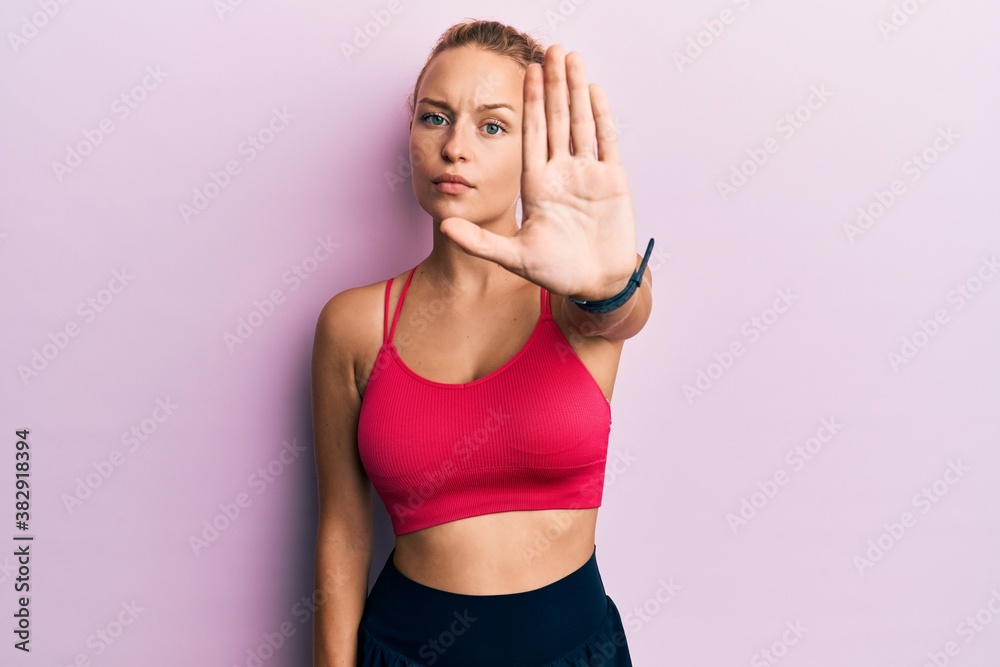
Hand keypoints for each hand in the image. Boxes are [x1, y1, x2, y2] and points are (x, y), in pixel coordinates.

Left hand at [439, 44, 638, 299]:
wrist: (595, 285)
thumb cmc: (556, 273)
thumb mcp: (513, 257)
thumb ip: (479, 241)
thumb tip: (443, 225)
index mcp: (537, 185)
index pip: (532, 134)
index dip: (530, 103)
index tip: (525, 73)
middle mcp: (562, 173)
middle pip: (557, 119)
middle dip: (553, 85)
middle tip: (551, 49)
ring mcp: (588, 174)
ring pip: (581, 123)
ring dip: (576, 90)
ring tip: (572, 58)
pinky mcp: (613, 181)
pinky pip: (606, 141)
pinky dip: (601, 115)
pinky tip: (594, 90)